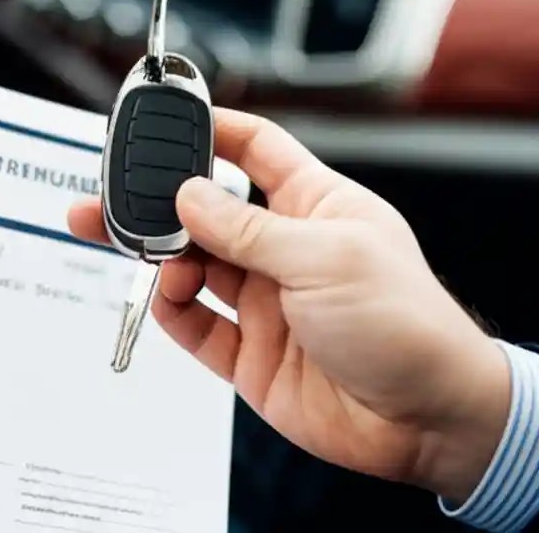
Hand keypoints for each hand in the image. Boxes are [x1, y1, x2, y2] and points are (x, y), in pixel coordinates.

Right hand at [70, 108, 510, 501]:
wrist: (426, 421)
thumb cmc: (407, 325)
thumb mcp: (325, 258)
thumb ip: (248, 229)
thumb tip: (189, 196)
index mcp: (317, 206)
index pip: (256, 149)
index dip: (213, 130)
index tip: (166, 118)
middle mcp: (286, 250)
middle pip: (208, 211)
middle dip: (159, 202)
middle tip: (112, 196)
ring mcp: (267, 303)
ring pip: (194, 267)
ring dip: (161, 257)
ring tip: (149, 256)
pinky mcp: (252, 355)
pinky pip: (195, 326)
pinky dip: (171, 310)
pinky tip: (166, 297)